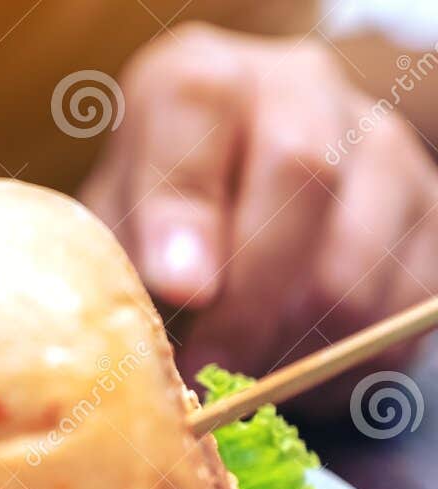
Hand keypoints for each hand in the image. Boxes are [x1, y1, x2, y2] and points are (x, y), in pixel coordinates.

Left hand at [79, 24, 437, 395]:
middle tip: (213, 370)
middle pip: (305, 175)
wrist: (225, 215)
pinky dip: (352, 358)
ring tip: (250, 376)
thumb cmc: (152, 229)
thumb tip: (184, 287)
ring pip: (362, 252)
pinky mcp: (428, 209)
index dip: (186, 208)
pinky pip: (407, 303)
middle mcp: (299, 89)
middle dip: (252, 299)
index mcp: (201, 82)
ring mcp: (377, 144)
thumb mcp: (113, 229)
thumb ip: (132, 251)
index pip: (200, 108)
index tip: (180, 292)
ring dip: (302, 341)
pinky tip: (300, 368)